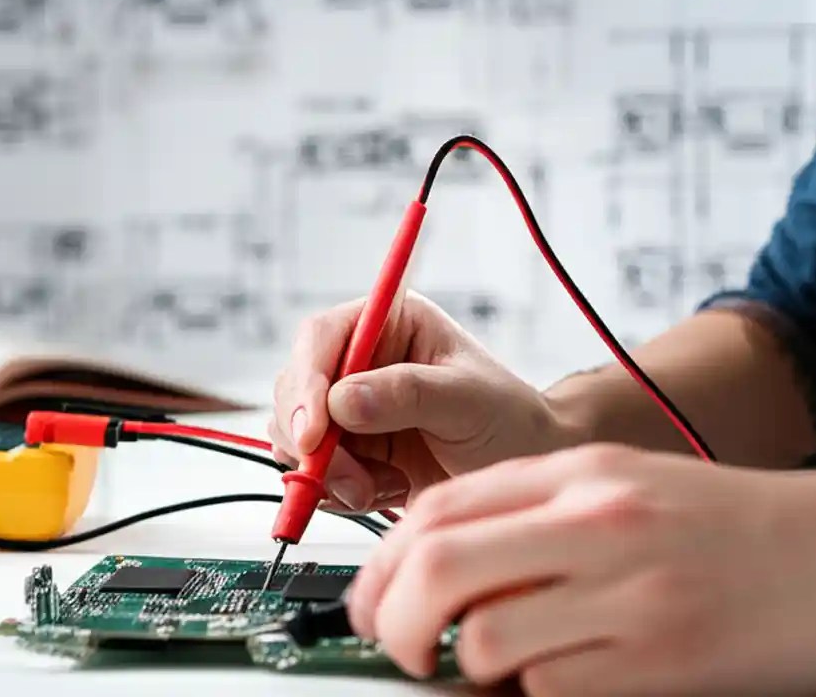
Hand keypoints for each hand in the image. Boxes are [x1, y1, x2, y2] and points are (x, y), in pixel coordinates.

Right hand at [269, 291, 575, 513]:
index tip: (313, 432)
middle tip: (347, 479)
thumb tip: (343, 400)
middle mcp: (360, 362)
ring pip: (294, 436)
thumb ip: (407, 394)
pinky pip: (312, 474)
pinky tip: (386, 490)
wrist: (521, 473)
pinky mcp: (346, 452)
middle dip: (312, 441)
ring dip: (327, 473)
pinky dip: (339, 493)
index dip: (306, 383)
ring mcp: (348, 410)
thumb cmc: (510, 421)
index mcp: (389, 323)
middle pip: (294, 390)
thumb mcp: (467, 400)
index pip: (321, 338)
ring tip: (378, 487)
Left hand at [344, 444, 815, 695]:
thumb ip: (532, 512)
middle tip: (402, 646)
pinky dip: (538, 696)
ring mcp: (629, 593)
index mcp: (579, 476)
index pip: (438, 510)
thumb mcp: (625, 485)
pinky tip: (568, 681)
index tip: (369, 601)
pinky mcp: (662, 662)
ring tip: (499, 671)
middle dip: (394, 618)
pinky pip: (551, 692)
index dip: (381, 563)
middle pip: (439, 568)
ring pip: (486, 641)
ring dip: (472, 669)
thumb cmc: (737, 526)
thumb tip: (438, 562)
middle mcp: (596, 524)